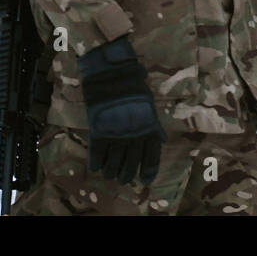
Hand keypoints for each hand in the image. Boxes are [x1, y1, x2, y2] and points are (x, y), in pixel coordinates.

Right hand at [77, 36, 165, 185]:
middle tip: (123, 179)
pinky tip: (96, 168)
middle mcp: (134, 136)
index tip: (144, 181)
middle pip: (130, 165)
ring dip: (112, 172)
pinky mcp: (98, 132)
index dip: (147, 172)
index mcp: (148, 129)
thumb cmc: (133, 87)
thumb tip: (160, 140)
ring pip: (113, 164)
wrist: (112, 74)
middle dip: (127, 175)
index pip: (151, 158)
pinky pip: (97, 155)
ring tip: (110, 174)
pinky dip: (96, 164)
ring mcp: (115, 135)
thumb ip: (153, 126)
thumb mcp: (149, 106)